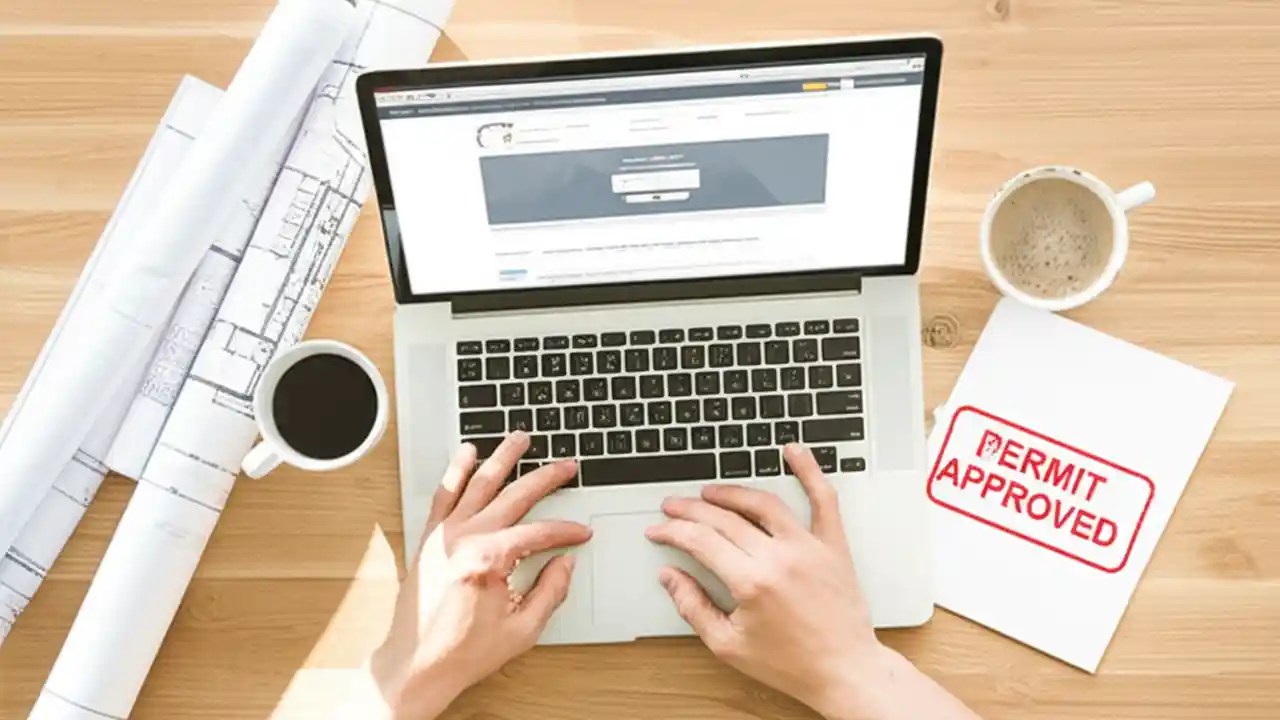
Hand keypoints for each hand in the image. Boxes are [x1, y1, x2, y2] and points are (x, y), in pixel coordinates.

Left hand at [368, 433, 589, 718]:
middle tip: (567, 466)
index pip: (540, 533)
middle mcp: (465, 539)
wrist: (416, 665)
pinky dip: (456, 471)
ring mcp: (444, 535)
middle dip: (546, 479)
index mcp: (489, 560)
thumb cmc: (462, 652)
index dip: (566, 531)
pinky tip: (467, 453)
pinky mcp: (429, 538)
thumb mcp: (522, 630)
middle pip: (515, 496)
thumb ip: (550, 592)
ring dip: (502, 458)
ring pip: (479, 483)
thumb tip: (565, 563)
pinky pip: (444, 494)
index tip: (580, 534)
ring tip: (519, 439)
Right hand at [647, 443, 977, 719]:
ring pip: (763, 503)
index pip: (700, 541)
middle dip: (690, 510)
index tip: (659, 531)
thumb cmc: (790, 663)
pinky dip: (810, 472)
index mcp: (751, 583)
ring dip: (731, 492)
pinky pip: (824, 500)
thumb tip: (670, 576)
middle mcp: (780, 558)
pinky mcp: (833, 546)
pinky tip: (794, 452)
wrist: (844, 670)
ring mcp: (808, 547)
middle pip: (724, 519)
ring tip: (709, 492)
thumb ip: (693, 607)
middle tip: (672, 507)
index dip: (672, 532)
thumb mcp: (728, 645)